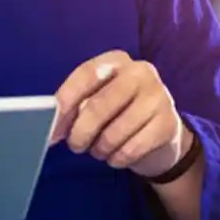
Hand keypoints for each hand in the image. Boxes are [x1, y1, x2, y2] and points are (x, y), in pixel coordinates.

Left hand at [49, 51, 191, 178]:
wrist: (161, 129)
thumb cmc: (119, 110)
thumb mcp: (98, 99)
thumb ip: (75, 106)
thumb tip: (52, 126)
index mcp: (116, 60)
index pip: (85, 74)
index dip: (66, 99)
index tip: (52, 122)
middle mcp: (140, 72)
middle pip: (99, 105)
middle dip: (80, 131)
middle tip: (74, 145)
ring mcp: (158, 97)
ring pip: (115, 132)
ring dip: (99, 148)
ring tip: (97, 150)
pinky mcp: (168, 124)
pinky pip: (132, 149)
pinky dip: (117, 158)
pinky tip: (115, 156)